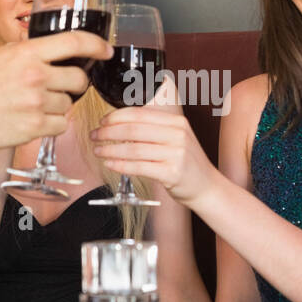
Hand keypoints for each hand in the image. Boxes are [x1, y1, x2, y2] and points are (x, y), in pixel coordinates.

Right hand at [0, 31, 111, 150]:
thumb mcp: (0, 55)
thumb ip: (28, 51)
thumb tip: (53, 50)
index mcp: (27, 53)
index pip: (75, 42)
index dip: (97, 45)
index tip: (106, 50)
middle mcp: (35, 76)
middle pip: (80, 79)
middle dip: (75, 84)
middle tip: (61, 88)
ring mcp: (36, 103)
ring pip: (69, 104)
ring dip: (59, 106)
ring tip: (34, 106)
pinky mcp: (35, 127)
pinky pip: (61, 125)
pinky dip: (52, 124)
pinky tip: (33, 120)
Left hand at [90, 77, 218, 203]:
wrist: (207, 187)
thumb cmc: (186, 163)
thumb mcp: (176, 139)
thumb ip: (154, 129)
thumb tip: (120, 124)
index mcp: (176, 122)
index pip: (140, 114)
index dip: (116, 116)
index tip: (102, 122)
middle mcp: (178, 135)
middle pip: (134, 130)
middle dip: (108, 132)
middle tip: (94, 136)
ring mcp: (176, 154)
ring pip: (134, 149)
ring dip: (111, 150)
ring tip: (98, 151)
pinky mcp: (172, 173)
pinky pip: (139, 167)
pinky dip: (121, 165)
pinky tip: (109, 164)